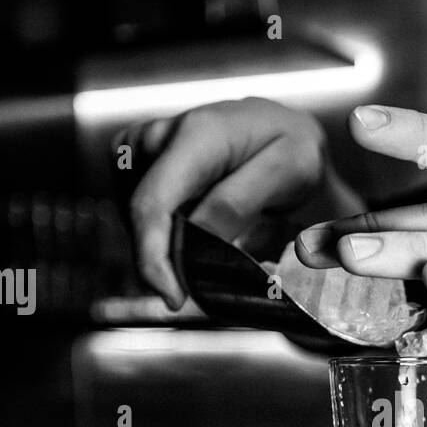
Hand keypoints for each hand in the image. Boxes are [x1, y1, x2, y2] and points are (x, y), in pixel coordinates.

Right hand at [118, 98, 355, 309]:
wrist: (280, 129)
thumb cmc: (290, 148)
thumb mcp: (288, 171)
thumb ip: (240, 200)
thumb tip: (197, 232)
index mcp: (197, 135)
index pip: (152, 203)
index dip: (153, 257)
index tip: (173, 297)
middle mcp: (159, 136)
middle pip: (139, 218)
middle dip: (167, 257)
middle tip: (214, 271)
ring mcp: (142, 148)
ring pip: (136, 219)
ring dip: (167, 243)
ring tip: (217, 233)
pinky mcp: (137, 162)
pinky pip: (140, 213)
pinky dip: (163, 230)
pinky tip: (195, 223)